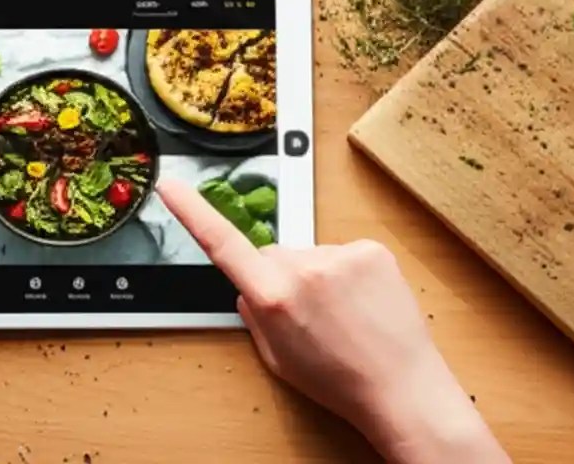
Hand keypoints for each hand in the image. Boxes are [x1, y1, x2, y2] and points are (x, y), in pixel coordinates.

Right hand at [157, 179, 508, 463]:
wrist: (402, 388)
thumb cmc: (340, 381)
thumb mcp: (277, 359)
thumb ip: (253, 316)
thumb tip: (246, 289)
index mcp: (273, 298)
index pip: (221, 244)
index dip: (191, 212)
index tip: (171, 186)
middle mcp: (304, 268)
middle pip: (272, 254)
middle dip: (279, 277)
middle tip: (306, 315)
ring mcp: (340, 255)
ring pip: (309, 255)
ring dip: (317, 278)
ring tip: (342, 317)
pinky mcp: (371, 250)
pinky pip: (342, 253)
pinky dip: (346, 275)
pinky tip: (361, 304)